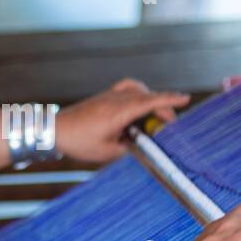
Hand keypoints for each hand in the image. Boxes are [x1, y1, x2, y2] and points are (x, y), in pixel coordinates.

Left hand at [56, 78, 191, 162]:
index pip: (150, 102)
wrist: (54, 130)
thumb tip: (144, 147)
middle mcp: (116, 100)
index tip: (186, 98)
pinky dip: (139, 93)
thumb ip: (129, 149)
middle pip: (148, 98)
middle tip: (170, 127)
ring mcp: (110, 96)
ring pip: (139, 92)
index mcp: (119, 112)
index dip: (169, 100)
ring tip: (155, 119)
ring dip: (151, 102)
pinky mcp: (104, 97)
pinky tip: (140, 105)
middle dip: (163, 109)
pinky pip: (127, 88)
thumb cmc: (79, 142)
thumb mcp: (108, 153)